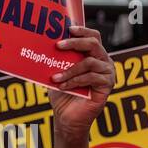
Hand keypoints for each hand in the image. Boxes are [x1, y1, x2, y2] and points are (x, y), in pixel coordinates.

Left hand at [49, 26, 113, 140]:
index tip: (67, 29)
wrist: (67, 118)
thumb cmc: (62, 94)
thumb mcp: (57, 73)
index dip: (82, 30)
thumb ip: (55, 60)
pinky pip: (91, 77)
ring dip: (69, 69)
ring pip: (89, 62)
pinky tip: (62, 86)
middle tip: (58, 45)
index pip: (93, 36)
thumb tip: (39, 45)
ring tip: (55, 77)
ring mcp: (107, 73)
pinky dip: (74, 81)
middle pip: (93, 44)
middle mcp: (103, 61)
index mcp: (93, 55)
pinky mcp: (107, 85)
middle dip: (74, 43)